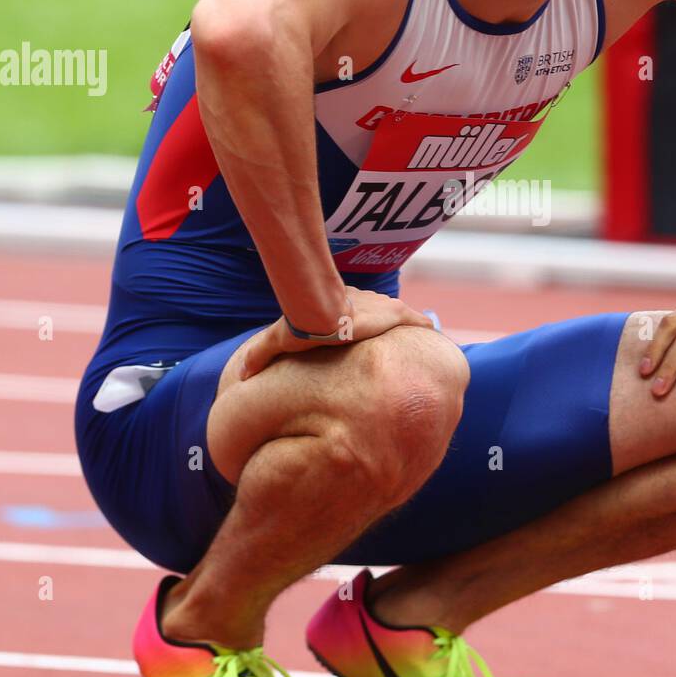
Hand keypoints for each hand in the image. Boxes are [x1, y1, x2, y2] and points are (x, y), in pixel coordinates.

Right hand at [239, 288, 434, 379]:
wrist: (324, 314)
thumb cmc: (302, 323)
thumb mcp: (278, 340)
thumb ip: (260, 354)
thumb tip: (241, 375)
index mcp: (342, 304)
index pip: (354, 313)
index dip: (358, 323)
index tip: (360, 334)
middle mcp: (366, 301)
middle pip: (379, 313)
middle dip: (385, 325)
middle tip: (393, 344)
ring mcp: (383, 307)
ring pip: (399, 318)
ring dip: (407, 329)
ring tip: (418, 345)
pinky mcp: (397, 314)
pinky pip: (417, 322)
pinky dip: (425, 330)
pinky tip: (434, 339)